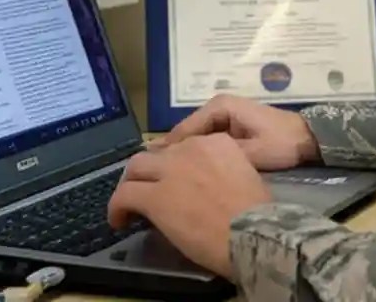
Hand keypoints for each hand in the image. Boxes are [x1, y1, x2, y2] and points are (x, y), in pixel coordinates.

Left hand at [108, 134, 273, 278]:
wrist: (254, 233)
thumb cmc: (258, 214)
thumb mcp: (245, 176)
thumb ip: (223, 171)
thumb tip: (206, 187)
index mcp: (217, 142)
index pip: (184, 146)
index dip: (175, 164)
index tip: (175, 180)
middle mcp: (191, 148)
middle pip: (156, 153)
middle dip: (148, 171)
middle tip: (146, 189)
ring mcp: (170, 171)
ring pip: (136, 168)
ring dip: (130, 184)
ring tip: (128, 203)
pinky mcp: (154, 196)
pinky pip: (124, 195)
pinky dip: (117, 208)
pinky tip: (120, 221)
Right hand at [154, 93, 320, 170]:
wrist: (308, 139)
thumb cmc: (281, 143)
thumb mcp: (250, 152)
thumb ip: (219, 155)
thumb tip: (190, 164)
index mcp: (220, 107)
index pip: (184, 129)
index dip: (167, 151)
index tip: (152, 170)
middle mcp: (218, 107)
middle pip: (186, 133)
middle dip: (173, 154)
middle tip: (154, 178)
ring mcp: (224, 116)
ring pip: (194, 138)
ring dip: (184, 155)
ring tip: (166, 178)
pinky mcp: (229, 127)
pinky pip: (206, 141)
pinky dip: (197, 154)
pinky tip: (188, 173)